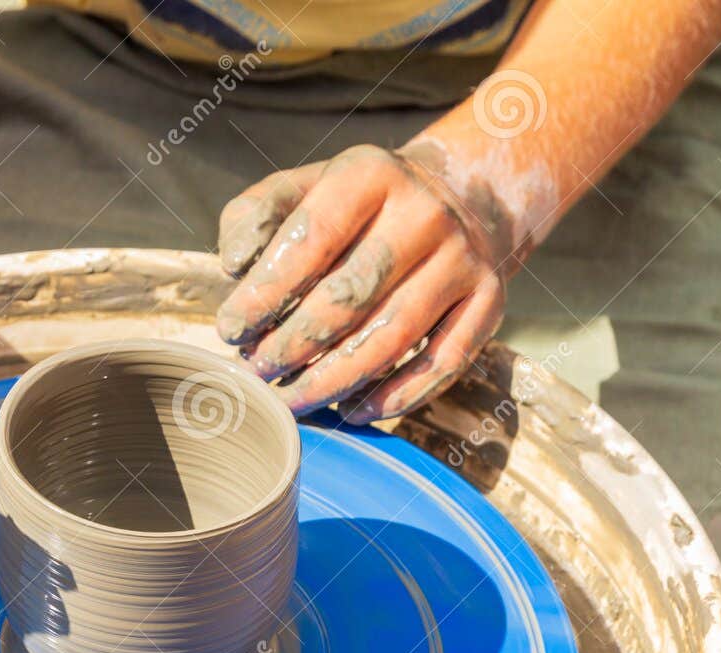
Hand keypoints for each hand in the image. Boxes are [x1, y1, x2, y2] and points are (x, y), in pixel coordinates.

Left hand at [215, 144, 510, 423]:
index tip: (230, 330)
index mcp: (370, 174)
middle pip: (348, 297)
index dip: (263, 294)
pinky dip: (394, 397)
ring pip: (391, 339)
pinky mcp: (490, 302)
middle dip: (292, 345)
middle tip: (257, 372)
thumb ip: (256, 217)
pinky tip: (351, 411)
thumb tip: (235, 266)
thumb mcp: (303, 188)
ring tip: (291, 400)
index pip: (308, 240)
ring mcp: (463, 259)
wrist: (461, 194)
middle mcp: (424, 213)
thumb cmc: (356, 207)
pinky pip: (442, 365)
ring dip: (332, 380)